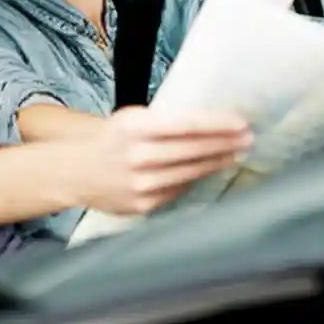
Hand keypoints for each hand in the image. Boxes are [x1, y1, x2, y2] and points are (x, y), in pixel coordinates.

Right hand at [76, 106, 252, 214]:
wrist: (76, 170)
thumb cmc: (113, 139)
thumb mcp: (132, 119)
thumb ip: (166, 121)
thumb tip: (213, 123)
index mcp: (135, 127)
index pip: (187, 125)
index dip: (218, 125)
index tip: (241, 124)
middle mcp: (138, 156)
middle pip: (194, 150)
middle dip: (225, 144)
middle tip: (248, 140)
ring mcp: (140, 184)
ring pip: (190, 172)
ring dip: (217, 163)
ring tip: (236, 155)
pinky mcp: (143, 205)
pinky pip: (179, 190)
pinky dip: (196, 179)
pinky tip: (209, 171)